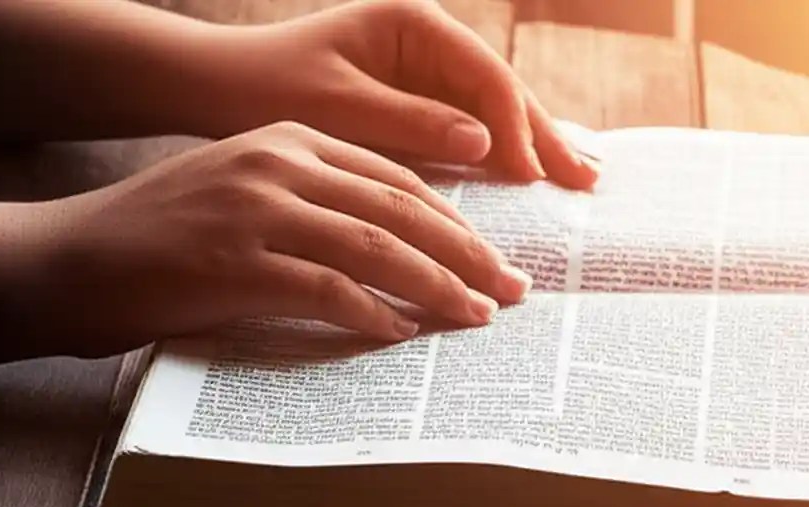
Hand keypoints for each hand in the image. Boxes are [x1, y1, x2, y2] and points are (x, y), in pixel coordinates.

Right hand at [34, 122, 528, 357]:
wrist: (70, 258)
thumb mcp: (246, 194)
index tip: (492, 258)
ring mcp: (256, 210)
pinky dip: (371, 314)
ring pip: (376, 246)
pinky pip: (326, 289)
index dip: (455, 222)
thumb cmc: (164, 237)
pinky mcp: (235, 261)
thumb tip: (394, 251)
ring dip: (436, 285)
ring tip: (475, 316)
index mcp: (288, 139)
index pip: (397, 180)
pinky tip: (399, 334)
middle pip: (401, 210)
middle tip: (512, 291)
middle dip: (468, 253)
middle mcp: (279, 163)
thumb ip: (315, 205)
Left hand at [195, 0, 597, 188]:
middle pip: (503, 90)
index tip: (531, 176)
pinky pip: (470, 127)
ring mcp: (425, 70)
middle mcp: (428, 41)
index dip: (514, 128)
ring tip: (581, 178)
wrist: (220, 88)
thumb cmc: (267, 88)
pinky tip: (535, 174)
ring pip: (494, 111)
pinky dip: (501, 154)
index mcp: (413, 24)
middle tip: (589, 180)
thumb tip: (483, 144)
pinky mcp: (415, 100)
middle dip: (545, 135)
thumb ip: (410, 121)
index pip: (485, 77)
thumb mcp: (337, 107)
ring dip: (534, 145)